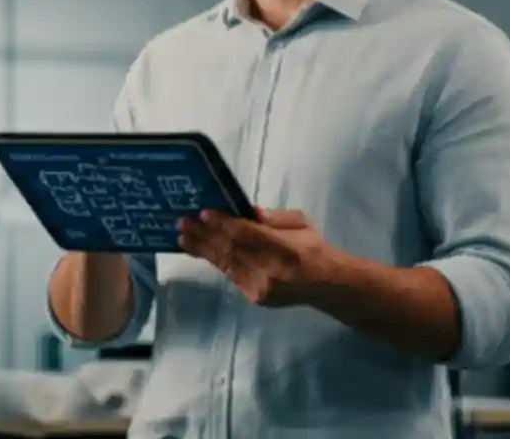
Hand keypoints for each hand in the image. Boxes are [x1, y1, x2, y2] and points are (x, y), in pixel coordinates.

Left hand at [177, 207, 334, 306]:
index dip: (223, 223)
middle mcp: (269, 271)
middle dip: (204, 234)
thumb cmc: (313, 248)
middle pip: (230, 249)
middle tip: (183, 221)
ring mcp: (259, 287)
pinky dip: (214, 261)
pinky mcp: (253, 297)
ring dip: (202, 249)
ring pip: (225, 264)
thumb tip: (248, 212)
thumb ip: (274, 218)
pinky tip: (200, 251)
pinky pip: (230, 275)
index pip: (246, 234)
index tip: (203, 213)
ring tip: (183, 237)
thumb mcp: (300, 224)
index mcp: (284, 249)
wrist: (326, 285)